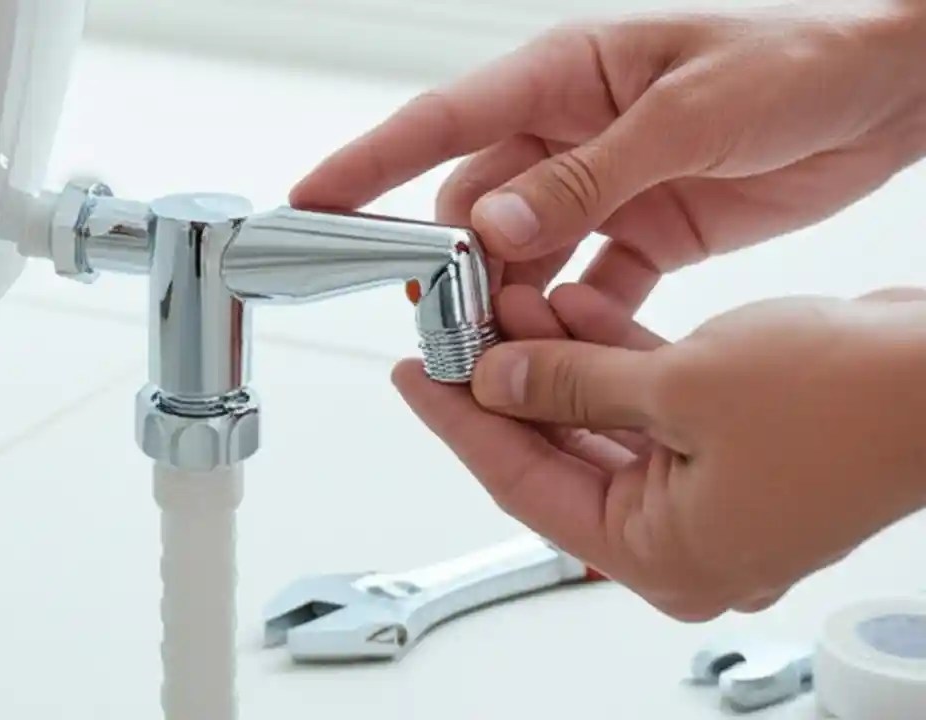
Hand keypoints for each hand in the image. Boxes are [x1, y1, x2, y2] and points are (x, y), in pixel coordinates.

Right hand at [293, 2, 925, 310]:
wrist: (893, 95)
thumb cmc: (800, 62)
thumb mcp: (689, 115)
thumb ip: (588, 176)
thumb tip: (496, 225)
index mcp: (565, 77)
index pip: (440, 122)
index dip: (366, 166)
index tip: (309, 204)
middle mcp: (571, 133)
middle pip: (476, 208)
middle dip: (456, 267)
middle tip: (449, 321)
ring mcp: (604, 186)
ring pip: (524, 256)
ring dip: (514, 302)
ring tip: (510, 345)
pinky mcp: (646, 231)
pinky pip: (588, 284)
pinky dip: (577, 318)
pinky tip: (579, 342)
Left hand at [395, 285, 925, 619]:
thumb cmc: (854, 404)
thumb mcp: (680, 387)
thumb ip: (573, 384)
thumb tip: (500, 381)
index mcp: (666, 557)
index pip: (525, 486)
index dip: (460, 426)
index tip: (417, 378)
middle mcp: (685, 536)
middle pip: (558, 456)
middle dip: (504, 385)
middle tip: (452, 333)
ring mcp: (710, 492)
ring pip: (599, 423)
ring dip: (553, 361)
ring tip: (501, 304)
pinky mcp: (731, 446)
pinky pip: (646, 404)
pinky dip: (608, 357)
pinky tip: (566, 307)